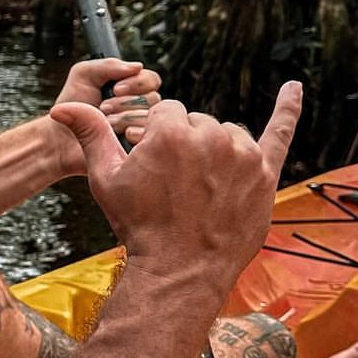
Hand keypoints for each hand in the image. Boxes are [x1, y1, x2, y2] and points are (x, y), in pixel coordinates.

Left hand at [48, 59, 161, 177]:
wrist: (61, 139)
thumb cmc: (70, 106)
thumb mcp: (83, 76)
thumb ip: (107, 65)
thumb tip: (137, 66)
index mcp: (130, 88)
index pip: (151, 80)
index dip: (137, 83)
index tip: (115, 89)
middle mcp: (139, 108)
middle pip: (154, 99)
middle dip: (126, 103)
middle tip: (103, 108)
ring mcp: (140, 129)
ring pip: (151, 119)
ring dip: (125, 119)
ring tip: (106, 124)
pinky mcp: (139, 148)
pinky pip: (149, 140)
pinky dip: (133, 135)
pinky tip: (118, 136)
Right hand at [48, 83, 302, 297]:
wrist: (179, 272)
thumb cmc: (139, 224)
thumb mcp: (106, 178)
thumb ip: (90, 134)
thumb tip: (61, 107)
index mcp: (171, 132)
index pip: (166, 113)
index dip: (155, 137)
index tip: (153, 167)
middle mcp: (210, 137)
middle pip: (196, 121)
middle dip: (184, 144)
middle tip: (174, 185)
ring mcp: (242, 156)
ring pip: (226, 133)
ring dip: (214, 148)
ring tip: (201, 186)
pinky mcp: (265, 174)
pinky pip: (280, 133)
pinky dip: (288, 108)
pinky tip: (295, 86)